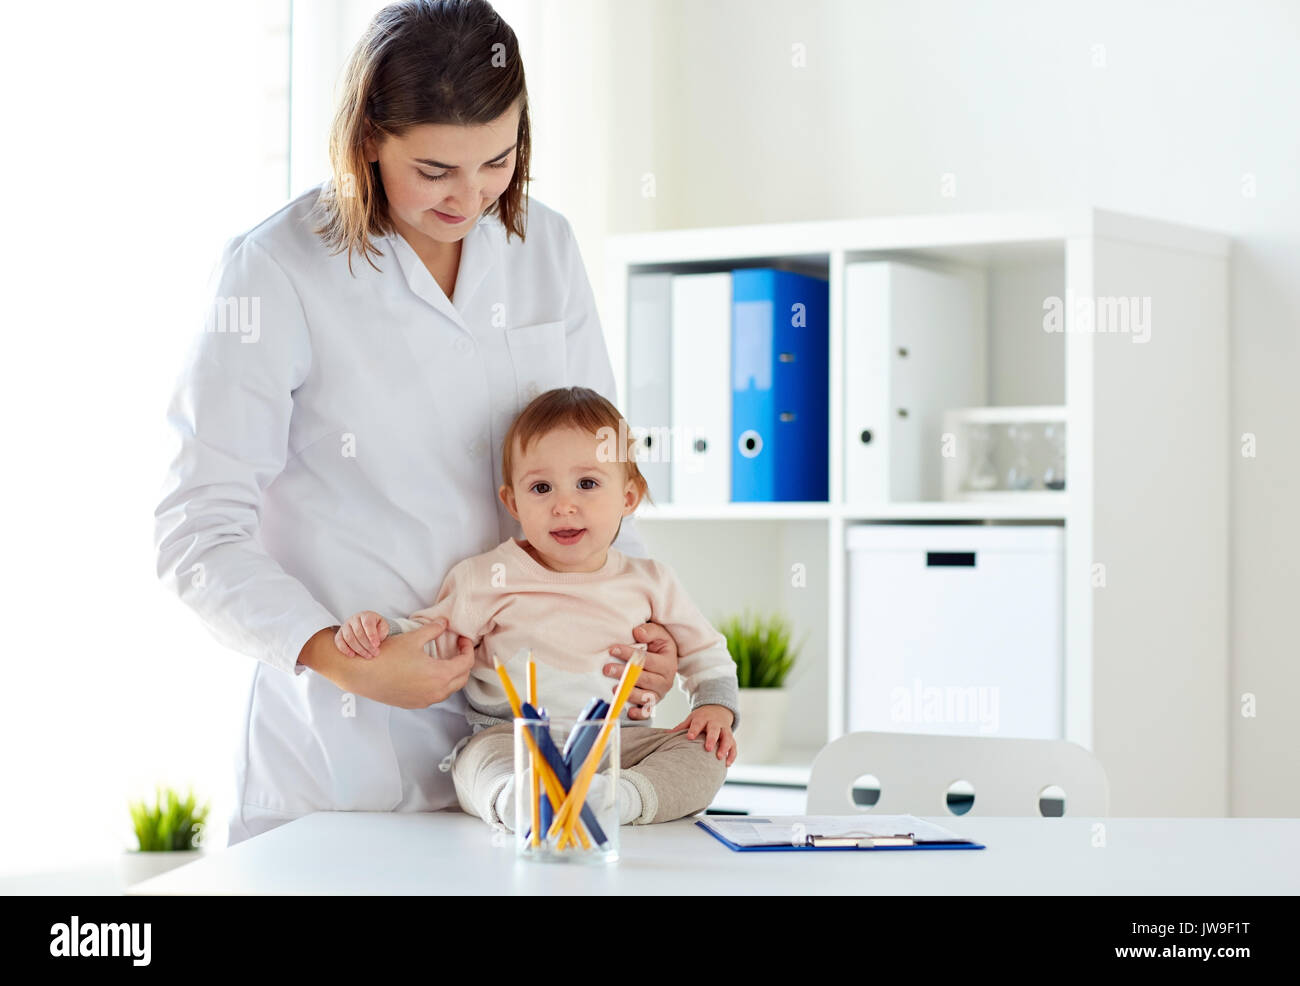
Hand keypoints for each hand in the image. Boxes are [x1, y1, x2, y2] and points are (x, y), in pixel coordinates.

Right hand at [302, 618, 475, 709]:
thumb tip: (444, 622)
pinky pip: (435, 696)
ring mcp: (425, 701)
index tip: (462, 639)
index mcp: (440, 675)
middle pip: (462, 678)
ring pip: (450, 689)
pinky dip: (440, 685)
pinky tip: (430, 673)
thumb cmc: (387, 656)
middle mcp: (436, 692)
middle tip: (457, 648)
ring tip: (446, 659)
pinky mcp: (414, 704)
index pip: (466, 663)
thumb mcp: (413, 639)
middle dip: (463, 662)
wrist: (362, 674)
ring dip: (453, 675)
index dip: (467, 648)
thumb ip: (433, 629)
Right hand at [335, 610, 388, 658]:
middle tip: (375, 653)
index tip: (377, 645)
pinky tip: (352, 655)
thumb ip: (382, 630)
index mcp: (366, 615)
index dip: (372, 635)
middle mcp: (354, 619)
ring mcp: (345, 626)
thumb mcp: (383, 626)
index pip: (367, 623)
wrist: (366, 626)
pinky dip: (344, 649)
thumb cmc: (376, 627)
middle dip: (367, 645)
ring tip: (368, 656)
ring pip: (349, 638)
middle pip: (358, 633)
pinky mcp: (339, 633)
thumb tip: (377, 639)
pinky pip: (338, 641)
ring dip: (359, 649)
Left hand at [604, 622, 679, 720]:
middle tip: (607, 669)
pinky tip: (628, 711)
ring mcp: (659, 694)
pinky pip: (646, 713)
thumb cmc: (658, 647)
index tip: (613, 649)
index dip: (629, 654)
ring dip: (628, 693)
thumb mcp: (659, 634)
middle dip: (624, 674)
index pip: (647, 659)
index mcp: (667, 663)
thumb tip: (637, 632)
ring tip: (614, 689)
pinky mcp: (652, 705)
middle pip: (644, 679)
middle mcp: (665, 681)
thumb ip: (650, 631)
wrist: (666, 661)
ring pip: (644, 696)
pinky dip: (638, 714)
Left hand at [672, 705, 736, 765]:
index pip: (698, 724)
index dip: (694, 730)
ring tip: (719, 758)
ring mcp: (724, 730)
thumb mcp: (691, 719)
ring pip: (727, 738)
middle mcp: (715, 723)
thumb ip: (681, 727)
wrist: (718, 710)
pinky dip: (731, 755)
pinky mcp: (731, 737)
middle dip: (711, 739)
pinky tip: (727, 764)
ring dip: (724, 747)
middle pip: (714, 730)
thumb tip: (666, 734)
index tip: (690, 737)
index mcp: (703, 718)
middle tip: (707, 748)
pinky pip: (734, 746)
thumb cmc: (701, 718)